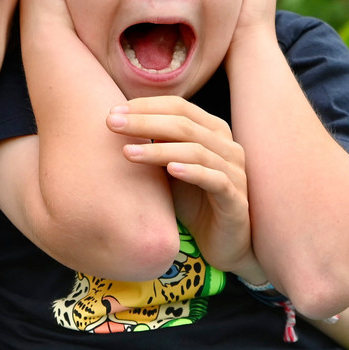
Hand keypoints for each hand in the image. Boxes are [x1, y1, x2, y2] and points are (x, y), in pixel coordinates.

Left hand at [106, 95, 263, 281]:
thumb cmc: (192, 202)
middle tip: (112, 124)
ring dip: (159, 151)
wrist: (221, 243)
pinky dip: (192, 172)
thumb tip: (116, 121)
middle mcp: (227, 146)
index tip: (113, 111)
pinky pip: (215, 180)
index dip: (146, 106)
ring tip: (127, 153)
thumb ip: (154, 145)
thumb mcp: (168, 169)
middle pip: (184, 124)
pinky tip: (170, 170)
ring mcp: (235, 172)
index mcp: (212, 131)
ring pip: (197, 151)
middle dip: (145, 122)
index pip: (178, 107)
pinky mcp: (236, 200)